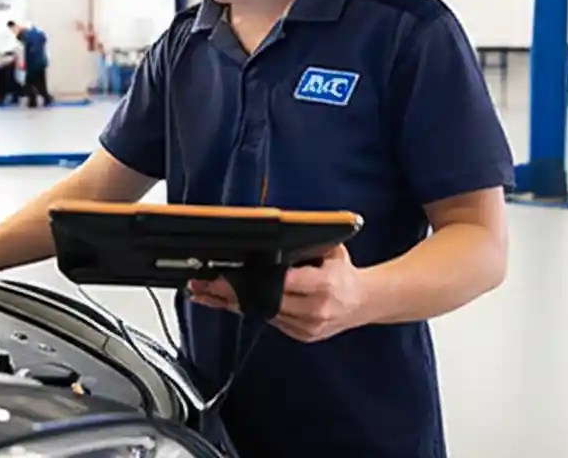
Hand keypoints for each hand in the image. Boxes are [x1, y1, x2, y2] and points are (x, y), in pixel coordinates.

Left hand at [186, 244, 369, 342]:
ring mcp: (307, 327)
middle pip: (265, 302)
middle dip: (231, 293)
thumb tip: (277, 233)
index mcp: (324, 285)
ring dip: (231, 304)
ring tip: (204, 292)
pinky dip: (246, 310)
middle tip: (203, 283)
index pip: (283, 283)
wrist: (364, 303)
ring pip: (262, 314)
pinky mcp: (300, 335)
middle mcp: (315, 310)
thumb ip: (306, 244)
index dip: (255, 280)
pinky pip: (268, 321)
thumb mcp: (331, 250)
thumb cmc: (344, 273)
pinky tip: (224, 302)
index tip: (230, 275)